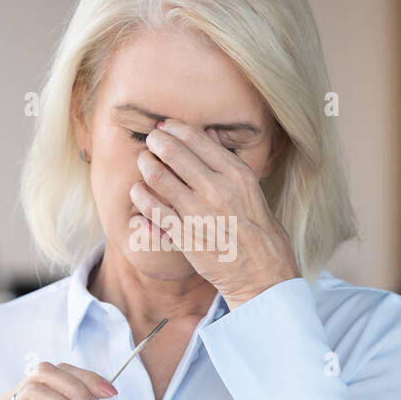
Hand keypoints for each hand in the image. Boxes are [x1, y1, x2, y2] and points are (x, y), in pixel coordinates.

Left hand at [131, 119, 298, 308]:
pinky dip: (140, 195)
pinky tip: (138, 190)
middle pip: (173, 152)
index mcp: (237, 173)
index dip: (174, 129)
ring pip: (158, 176)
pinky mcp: (185, 235)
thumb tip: (208, 134)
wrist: (262, 272)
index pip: (197, 139)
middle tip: (150, 141)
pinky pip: (152, 208)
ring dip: (145, 164)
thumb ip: (228, 162)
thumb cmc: (259, 229)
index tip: (165, 127)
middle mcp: (217, 188)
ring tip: (143, 161)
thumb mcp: (253, 189)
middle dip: (156, 141)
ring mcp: (199, 212)